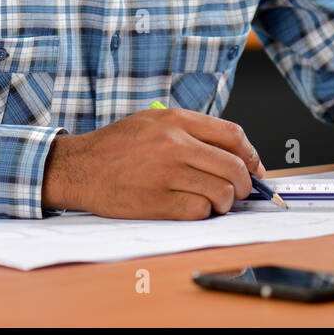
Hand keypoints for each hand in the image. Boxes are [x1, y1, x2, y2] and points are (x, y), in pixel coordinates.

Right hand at [41, 107, 264, 219]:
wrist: (79, 167)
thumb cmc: (117, 146)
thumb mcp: (154, 122)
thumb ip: (191, 131)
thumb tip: (233, 153)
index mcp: (177, 121)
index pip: (233, 135)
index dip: (251, 155)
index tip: (255, 168)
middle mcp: (175, 144)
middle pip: (234, 167)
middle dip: (245, 184)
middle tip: (240, 192)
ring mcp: (167, 174)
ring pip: (222, 192)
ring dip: (224, 202)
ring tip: (213, 201)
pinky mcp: (157, 202)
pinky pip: (199, 211)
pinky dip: (203, 213)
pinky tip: (193, 208)